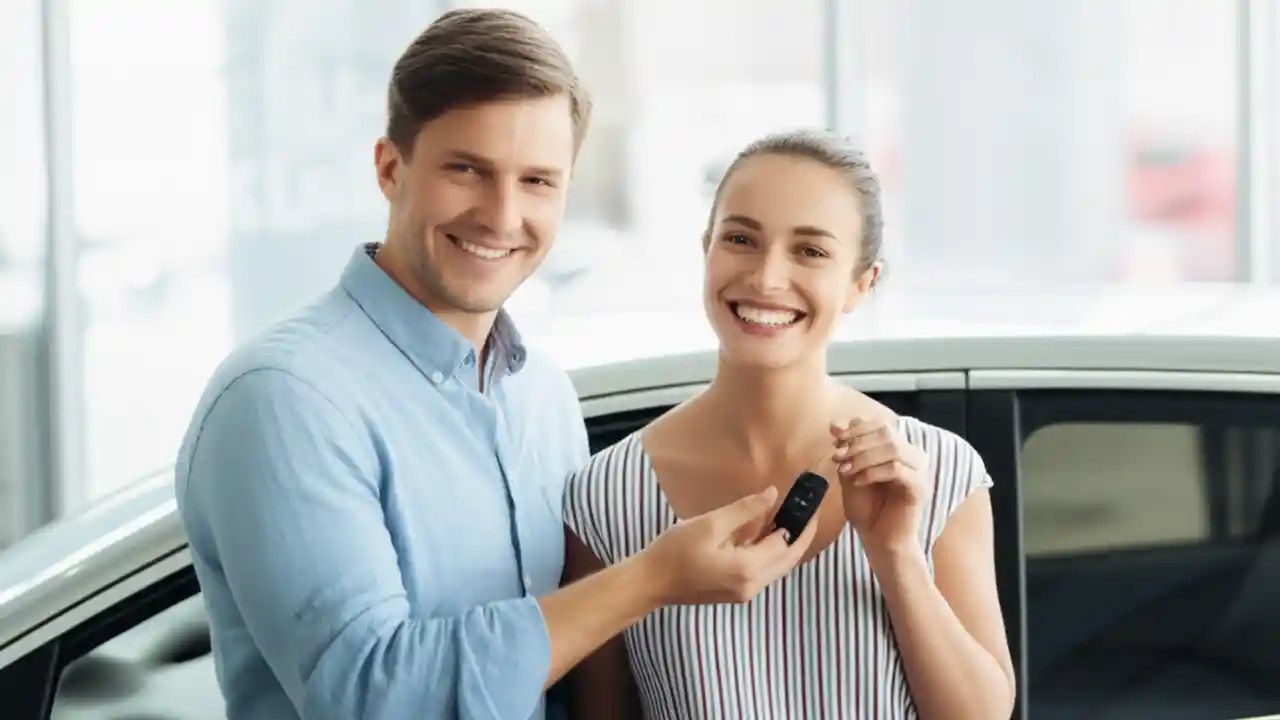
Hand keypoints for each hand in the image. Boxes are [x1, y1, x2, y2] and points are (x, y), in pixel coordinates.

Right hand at [637, 486, 817, 606]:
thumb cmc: (675, 551)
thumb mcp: (710, 524)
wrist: (652, 582)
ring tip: (790, 521)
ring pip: (778, 569)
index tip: (810, 506)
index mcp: (747, 568)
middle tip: (808, 514)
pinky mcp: (736, 593)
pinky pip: (763, 573)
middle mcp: (751, 585)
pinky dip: (771, 555)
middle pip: (788, 561)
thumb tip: (772, 494)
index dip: (801, 524)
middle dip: (801, 537)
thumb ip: (745, 510)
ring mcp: (744, 592)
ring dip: (787, 547)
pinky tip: (765, 538)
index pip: (787, 544)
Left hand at [831, 417, 930, 553]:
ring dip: (863, 457)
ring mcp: (918, 472)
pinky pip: (896, 470)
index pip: (881, 424)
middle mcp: (913, 456)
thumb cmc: (867, 508)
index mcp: (898, 449)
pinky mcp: (918, 488)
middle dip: (857, 441)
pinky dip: (873, 472)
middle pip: (886, 433)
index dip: (857, 426)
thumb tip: (835, 425)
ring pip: (892, 449)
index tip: (835, 435)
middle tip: (838, 455)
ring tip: (845, 470)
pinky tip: (858, 482)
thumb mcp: (850, 473)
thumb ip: (846, 450)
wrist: (878, 539)